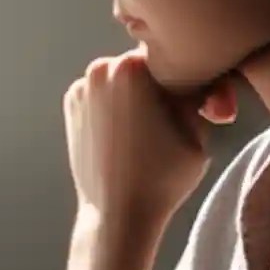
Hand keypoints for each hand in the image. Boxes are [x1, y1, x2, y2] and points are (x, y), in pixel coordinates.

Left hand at [63, 47, 236, 225]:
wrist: (117, 212)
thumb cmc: (162, 175)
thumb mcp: (196, 127)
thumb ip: (197, 91)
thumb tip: (196, 76)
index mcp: (132, 67)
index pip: (174, 56)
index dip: (192, 81)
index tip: (199, 107)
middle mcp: (99, 69)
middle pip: (145, 64)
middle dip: (161, 84)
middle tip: (174, 118)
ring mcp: (80, 88)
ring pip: (123, 78)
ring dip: (137, 93)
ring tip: (149, 129)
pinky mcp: (70, 106)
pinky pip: (103, 93)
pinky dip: (116, 104)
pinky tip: (127, 132)